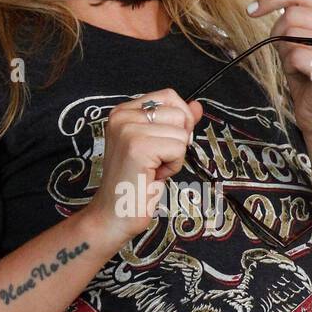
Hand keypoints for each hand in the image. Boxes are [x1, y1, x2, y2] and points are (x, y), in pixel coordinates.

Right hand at [88, 89, 203, 245]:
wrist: (114, 215)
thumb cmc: (135, 183)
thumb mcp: (158, 145)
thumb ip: (176, 123)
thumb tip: (197, 106)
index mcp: (122, 111)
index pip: (169, 96)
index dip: (179, 121)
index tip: (163, 144)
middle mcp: (121, 115)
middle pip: (179, 113)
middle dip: (177, 141)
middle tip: (154, 161)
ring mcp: (128, 129)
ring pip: (181, 133)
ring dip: (174, 157)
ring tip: (152, 169)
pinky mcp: (138, 147)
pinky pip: (179, 149)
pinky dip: (173, 167)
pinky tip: (153, 176)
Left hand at [247, 0, 311, 136]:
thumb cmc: (309, 72)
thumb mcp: (298, 33)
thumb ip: (295, 4)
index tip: (252, 9)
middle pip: (293, 12)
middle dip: (278, 31)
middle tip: (285, 50)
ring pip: (292, 32)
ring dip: (285, 50)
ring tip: (297, 63)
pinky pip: (296, 56)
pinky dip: (290, 66)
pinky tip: (302, 74)